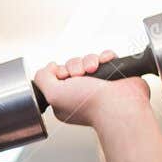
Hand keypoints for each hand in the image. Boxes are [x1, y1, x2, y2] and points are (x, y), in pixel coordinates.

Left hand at [32, 49, 151, 130]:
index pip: (57, 76)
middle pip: (72, 65)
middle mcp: (82, 92)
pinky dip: (106, 57)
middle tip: (81, 75)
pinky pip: (106, 57)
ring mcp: (98, 83)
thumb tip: (49, 67)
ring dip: (90, 60)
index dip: (60, 72)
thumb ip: (42, 79)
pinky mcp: (114, 75)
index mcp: (66, 100)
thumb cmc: (90, 105)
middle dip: (75, 65)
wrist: (119, 105)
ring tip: (94, 69)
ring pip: (88, 60)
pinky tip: (106, 63)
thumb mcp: (53, 95)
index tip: (65, 76)